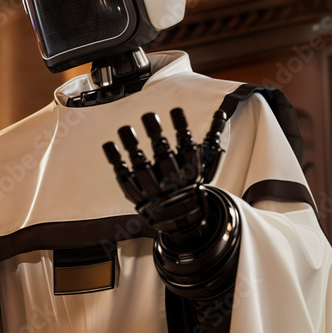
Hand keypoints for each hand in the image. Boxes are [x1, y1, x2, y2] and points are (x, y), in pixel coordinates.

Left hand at [102, 108, 226, 233]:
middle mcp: (172, 182)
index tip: (175, 110)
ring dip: (133, 147)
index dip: (181, 128)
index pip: (188, 148)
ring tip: (125, 129)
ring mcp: (153, 190)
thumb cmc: (192, 185)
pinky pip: (124, 179)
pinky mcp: (137, 196)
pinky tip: (110, 145)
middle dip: (155, 134)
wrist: (182, 222)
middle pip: (162, 156)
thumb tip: (221, 114)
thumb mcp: (206, 165)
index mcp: (191, 173)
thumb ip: (212, 138)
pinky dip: (116, 162)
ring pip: (142, 167)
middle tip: (148, 115)